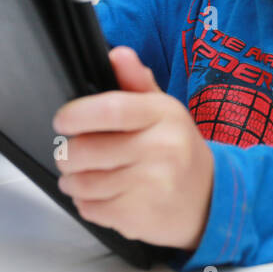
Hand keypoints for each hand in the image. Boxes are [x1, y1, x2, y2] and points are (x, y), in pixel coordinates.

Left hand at [53, 46, 213, 251]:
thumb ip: (137, 82)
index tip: (62, 120)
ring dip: (73, 181)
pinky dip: (86, 203)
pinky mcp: (140, 217)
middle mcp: (161, 149)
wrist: (209, 199)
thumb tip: (118, 54)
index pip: (111, 109)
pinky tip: (101, 196)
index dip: (77, 115)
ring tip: (83, 176)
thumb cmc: (178, 150)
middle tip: (73, 154)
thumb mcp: (165, 111)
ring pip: (83, 183)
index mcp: (164, 115)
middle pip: (87, 150)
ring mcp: (152, 185)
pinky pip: (91, 209)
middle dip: (68, 154)